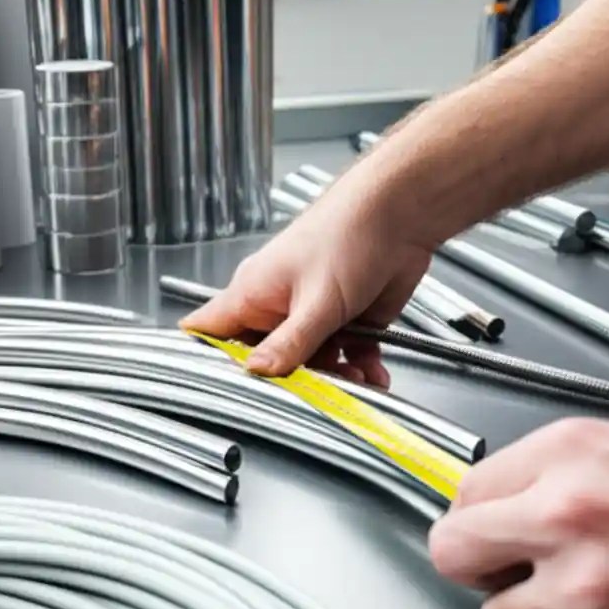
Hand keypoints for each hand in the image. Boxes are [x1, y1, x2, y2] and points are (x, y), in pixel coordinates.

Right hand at [179, 174, 432, 386]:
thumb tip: (258, 371)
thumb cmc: (348, 233)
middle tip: (312, 394)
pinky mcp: (347, 321)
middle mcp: (278, 306)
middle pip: (267, 361)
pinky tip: (373, 376)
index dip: (207, 362)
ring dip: (334, 380)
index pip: (209, 332)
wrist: (401, 214)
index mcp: (253, 293)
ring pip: (312, 364)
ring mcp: (312, 315)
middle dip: (291, 382)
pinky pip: (347, 357)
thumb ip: (290, 342)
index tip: (223, 393)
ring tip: (354, 382)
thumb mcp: (317, 300)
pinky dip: (361, 370)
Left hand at [429, 418, 608, 608]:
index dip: (479, 516)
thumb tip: (515, 495)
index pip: (466, 493)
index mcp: (571, 459)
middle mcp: (568, 522)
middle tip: (511, 569)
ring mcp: (591, 594)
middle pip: (456, 557)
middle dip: (481, 566)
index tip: (494, 530)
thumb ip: (565, 469)